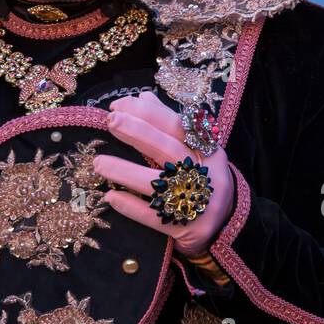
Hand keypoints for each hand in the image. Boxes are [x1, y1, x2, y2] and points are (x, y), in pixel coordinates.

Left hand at [93, 92, 233, 257]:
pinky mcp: (187, 227)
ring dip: (126, 171)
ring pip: (159, 183)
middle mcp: (206, 174)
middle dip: (138, 132)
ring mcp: (198, 202)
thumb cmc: (202, 180)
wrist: (225, 226)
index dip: (147, 113)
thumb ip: (169, 126)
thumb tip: (144, 97)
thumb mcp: (194, 152)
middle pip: (169, 149)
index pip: (177, 125)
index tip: (117, 106)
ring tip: (99, 163)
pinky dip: (132, 207)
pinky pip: (155, 216)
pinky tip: (111, 196)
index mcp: (209, 151)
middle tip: (110, 121)